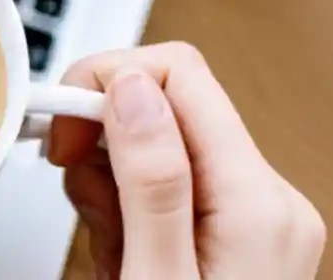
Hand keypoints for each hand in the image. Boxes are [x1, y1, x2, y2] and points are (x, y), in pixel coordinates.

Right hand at [49, 42, 325, 279]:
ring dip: (114, 186)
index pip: (181, 73)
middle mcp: (271, 200)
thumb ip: (151, 184)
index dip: (106, 84)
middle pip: (167, 109)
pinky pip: (172, 188)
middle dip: (104, 144)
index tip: (61, 129)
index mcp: (258, 204)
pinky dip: (132, 213)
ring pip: (162, 148)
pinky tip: (127, 258)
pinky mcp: (241, 234)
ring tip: (109, 252)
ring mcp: (260, 217)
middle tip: (80, 200)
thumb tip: (133, 85)